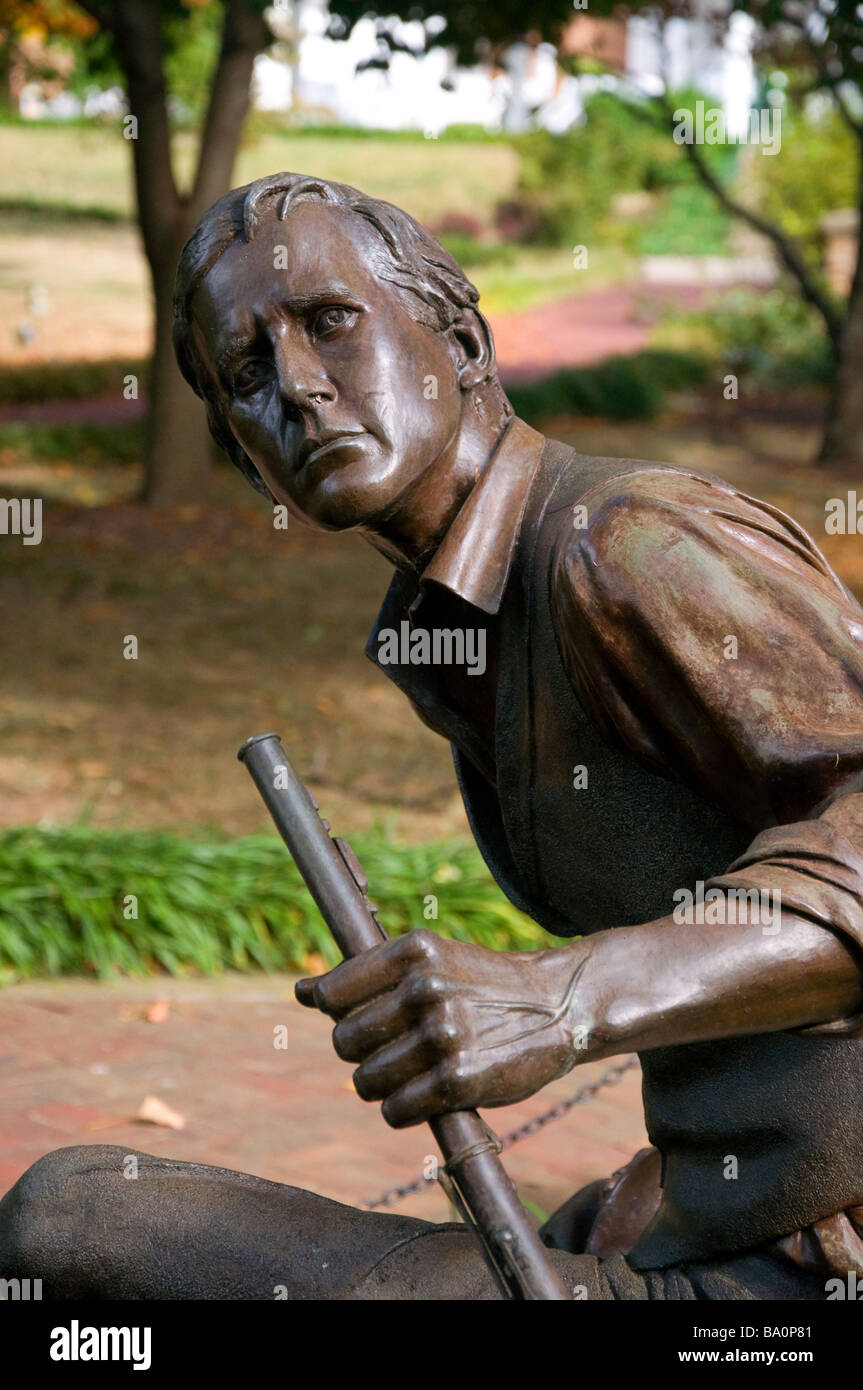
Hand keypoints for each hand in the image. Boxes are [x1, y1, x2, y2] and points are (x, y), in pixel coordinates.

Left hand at [295, 930, 589, 1126]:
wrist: (557, 1006)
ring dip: (380, 1086)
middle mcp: (426, 988)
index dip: (338, 1013)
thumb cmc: (482, 983)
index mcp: (414, 950)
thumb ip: (368, 974)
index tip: (360, 1018)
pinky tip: (423, 1095)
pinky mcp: (458, 1080)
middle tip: (395, 1049)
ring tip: (411, 1073)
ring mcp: (443, 1034)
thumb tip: (299, 991)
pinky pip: (395, 1110)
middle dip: (362, 1053)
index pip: (333, 992)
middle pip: (345, 1041)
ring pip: (365, 1081)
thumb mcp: (431, 959)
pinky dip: (400, 1109)